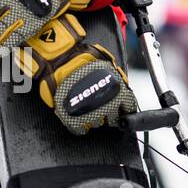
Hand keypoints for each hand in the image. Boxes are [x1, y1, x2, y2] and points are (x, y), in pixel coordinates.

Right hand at [17, 13, 137, 134]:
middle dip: (108, 113)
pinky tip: (77, 116)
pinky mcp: (74, 120)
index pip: (128, 106)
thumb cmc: (80, 58)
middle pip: (113, 118)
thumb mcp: (105, 63)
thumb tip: (122, 85)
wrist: (58, 60)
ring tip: (86, 107)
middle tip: (100, 106)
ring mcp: (91, 114)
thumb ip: (115, 75)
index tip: (120, 107)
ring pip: (97, 123)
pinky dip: (79, 125)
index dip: (123, 107)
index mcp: (118, 91)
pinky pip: (80, 129)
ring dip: (93, 118)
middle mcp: (107, 105)